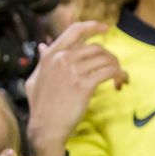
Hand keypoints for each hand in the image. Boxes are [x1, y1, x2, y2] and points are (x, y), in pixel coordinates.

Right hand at [24, 21, 127, 155]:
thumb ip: (42, 61)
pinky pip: (109, 72)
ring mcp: (73, 72)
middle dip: (110, 56)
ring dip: (116, 67)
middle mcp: (62, 60)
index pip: (74, 31)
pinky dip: (119, 75)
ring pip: (105, 59)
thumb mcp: (35, 79)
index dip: (92, 26)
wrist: (45, 128)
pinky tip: (119, 83)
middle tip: (115, 67)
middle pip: (96, 47)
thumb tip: (43, 45)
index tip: (105, 28)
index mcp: (51, 56)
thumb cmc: (40, 108)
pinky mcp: (84, 86)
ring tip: (119, 77)